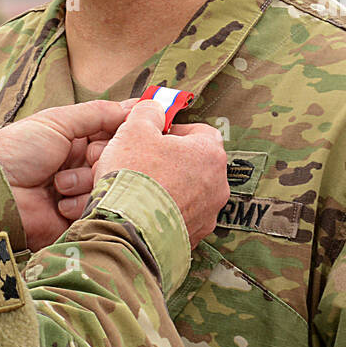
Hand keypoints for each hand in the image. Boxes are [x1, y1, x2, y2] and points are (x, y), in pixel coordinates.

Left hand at [0, 98, 137, 249]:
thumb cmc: (18, 150)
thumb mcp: (56, 121)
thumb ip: (97, 113)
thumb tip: (136, 106)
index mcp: (78, 140)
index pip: (117, 133)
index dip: (128, 132)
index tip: (143, 127)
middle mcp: (84, 166)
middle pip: (119, 160)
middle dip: (102, 158)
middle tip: (86, 158)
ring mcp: (82, 193)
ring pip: (110, 185)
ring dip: (86, 182)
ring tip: (59, 184)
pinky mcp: (79, 219)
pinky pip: (99, 209)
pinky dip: (80, 204)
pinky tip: (59, 204)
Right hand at [74, 100, 227, 246]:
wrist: (127, 232)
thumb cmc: (134, 177)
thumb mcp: (134, 130)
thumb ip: (148, 112)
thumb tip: (154, 108)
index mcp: (210, 154)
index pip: (201, 132)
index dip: (175, 131)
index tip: (155, 135)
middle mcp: (218, 185)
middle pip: (196, 164)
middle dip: (172, 161)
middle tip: (143, 163)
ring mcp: (208, 215)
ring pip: (190, 193)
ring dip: (170, 189)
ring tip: (140, 191)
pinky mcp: (194, 238)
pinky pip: (181, 218)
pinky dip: (166, 213)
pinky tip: (143, 213)